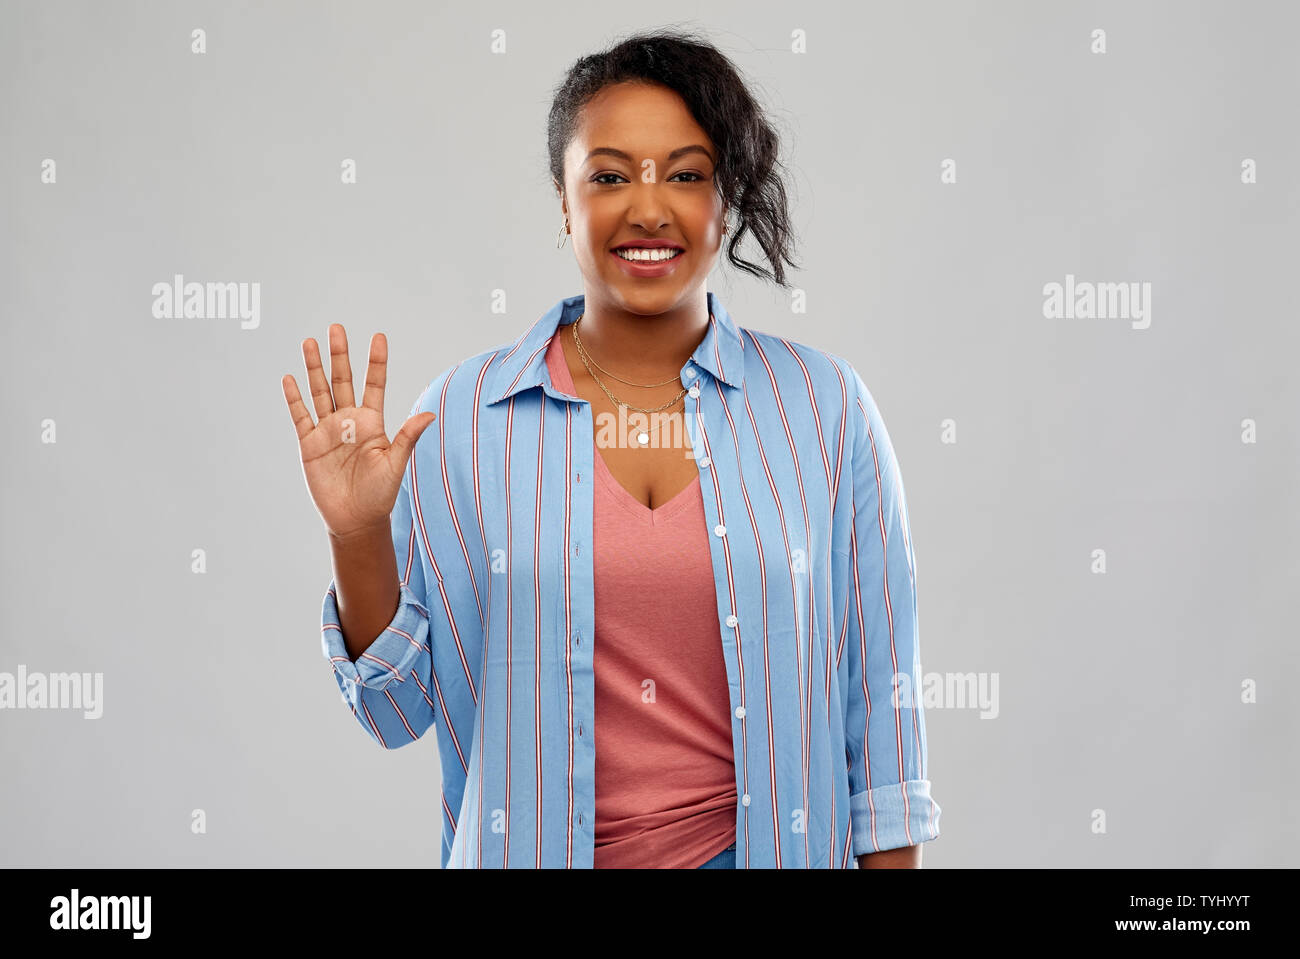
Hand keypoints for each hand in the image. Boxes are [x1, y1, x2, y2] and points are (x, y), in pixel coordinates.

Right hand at [282, 324, 435, 539]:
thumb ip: (407, 437)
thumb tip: (428, 414)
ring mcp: (328, 430)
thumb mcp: (395, 463)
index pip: (374, 384)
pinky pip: (300, 416)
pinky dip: (294, 398)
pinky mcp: (309, 443)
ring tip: (309, 341)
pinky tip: (290, 378)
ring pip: (320, 391)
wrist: (355, 519)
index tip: (379, 336)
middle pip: (343, 380)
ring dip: (314, 368)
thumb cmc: (380, 493)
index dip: (376, 362)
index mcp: (372, 422)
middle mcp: (349, 421)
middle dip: (339, 355)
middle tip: (336, 328)